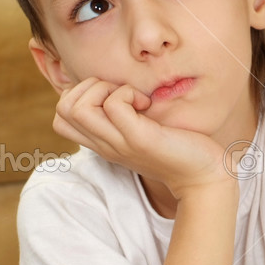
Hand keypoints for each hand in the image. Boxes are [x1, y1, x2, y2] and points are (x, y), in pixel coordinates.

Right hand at [52, 77, 231, 198]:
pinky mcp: (138, 139)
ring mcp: (119, 143)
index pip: (61, 117)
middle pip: (62, 109)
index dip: (81, 95)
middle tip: (121, 94)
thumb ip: (124, 118)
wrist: (204, 177)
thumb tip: (116, 89)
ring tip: (132, 99)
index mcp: (103, 143)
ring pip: (76, 107)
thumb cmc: (178, 150)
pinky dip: (128, 93)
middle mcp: (105, 144)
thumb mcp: (141, 133)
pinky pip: (114, 105)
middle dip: (87, 87)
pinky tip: (146, 104)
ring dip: (103, 88)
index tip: (114, 97)